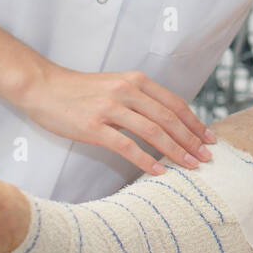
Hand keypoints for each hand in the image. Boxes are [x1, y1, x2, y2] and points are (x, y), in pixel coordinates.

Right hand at [18, 65, 213, 174]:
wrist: (44, 87)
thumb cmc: (81, 90)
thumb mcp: (116, 86)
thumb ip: (140, 99)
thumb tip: (168, 122)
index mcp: (136, 81)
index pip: (174, 104)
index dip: (195, 122)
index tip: (209, 138)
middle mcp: (127, 91)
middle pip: (169, 119)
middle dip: (191, 140)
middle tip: (207, 157)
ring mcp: (110, 109)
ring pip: (153, 132)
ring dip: (175, 151)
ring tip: (191, 165)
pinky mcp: (94, 127)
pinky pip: (126, 146)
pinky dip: (146, 160)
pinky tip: (158, 171)